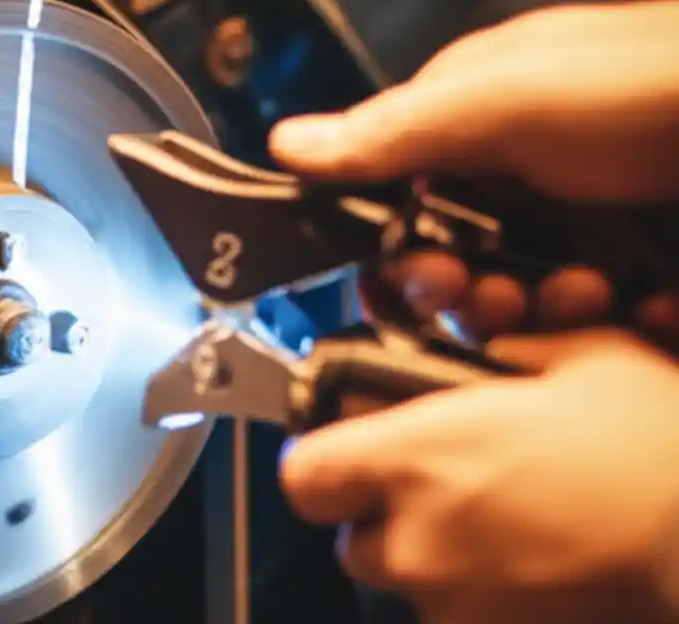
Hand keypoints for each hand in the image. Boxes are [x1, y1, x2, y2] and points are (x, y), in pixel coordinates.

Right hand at [268, 0, 678, 340]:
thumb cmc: (653, 81)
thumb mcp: (504, 97)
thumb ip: (393, 132)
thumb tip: (291, 146)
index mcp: (468, 125)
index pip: (391, 205)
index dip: (390, 254)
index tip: (412, 280)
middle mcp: (514, 177)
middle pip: (445, 267)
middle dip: (460, 294)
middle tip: (488, 295)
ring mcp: (572, 223)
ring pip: (510, 303)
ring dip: (530, 312)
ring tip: (575, 291)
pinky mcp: (623, 266)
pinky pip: (579, 320)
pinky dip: (591, 323)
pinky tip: (619, 299)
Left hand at [280, 329, 678, 623]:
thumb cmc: (661, 447)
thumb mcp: (589, 363)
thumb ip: (518, 353)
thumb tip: (499, 351)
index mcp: (418, 457)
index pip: (304, 475)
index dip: (322, 466)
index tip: (346, 458)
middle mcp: (420, 541)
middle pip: (353, 544)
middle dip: (387, 522)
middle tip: (444, 496)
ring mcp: (459, 607)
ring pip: (410, 589)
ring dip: (438, 564)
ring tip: (505, 535)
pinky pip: (466, 618)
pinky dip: (487, 598)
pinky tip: (539, 570)